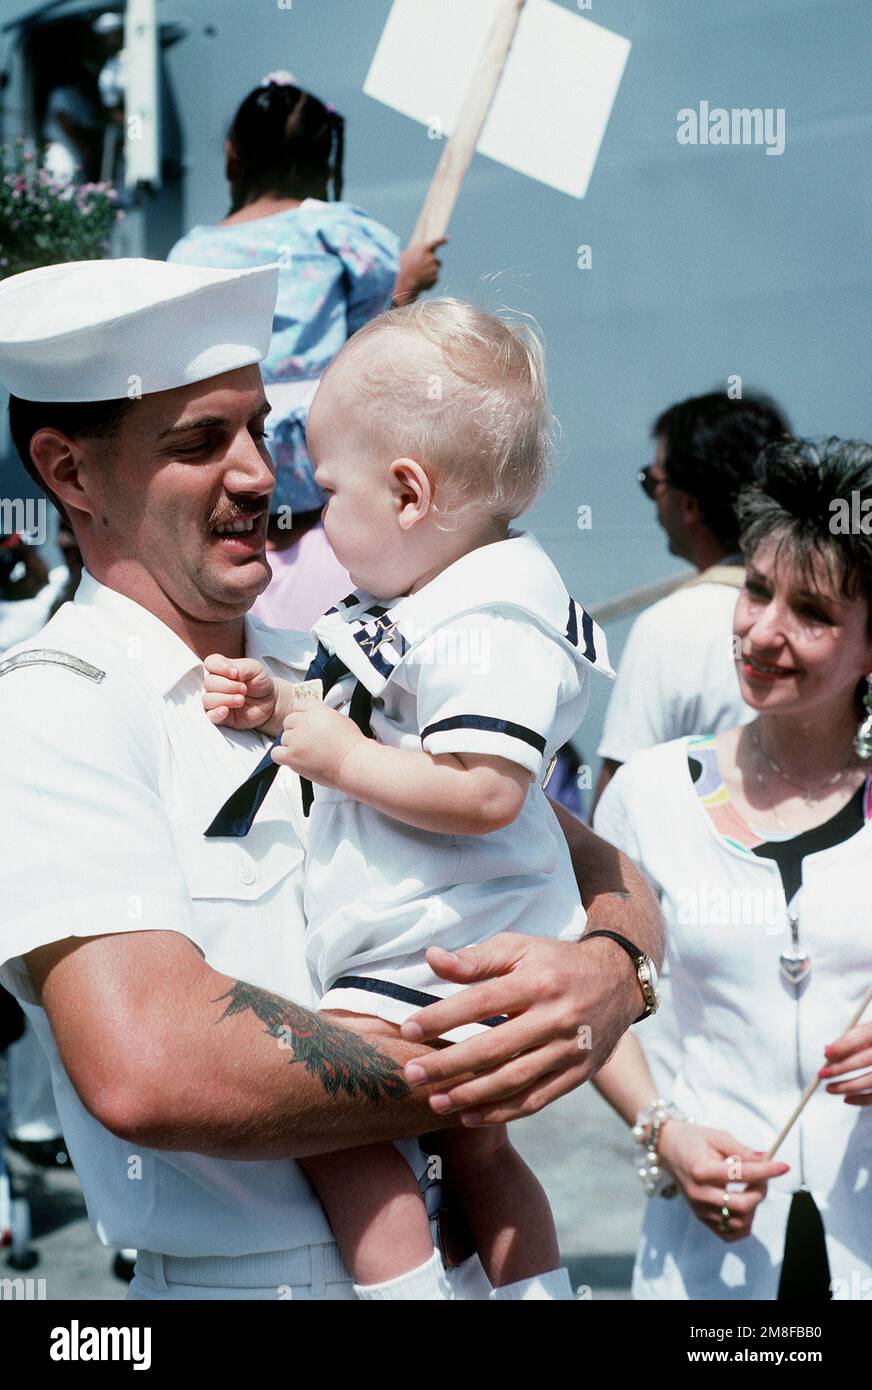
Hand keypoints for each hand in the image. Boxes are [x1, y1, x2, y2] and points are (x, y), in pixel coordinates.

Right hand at [203, 654, 276, 731]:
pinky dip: (216, 713)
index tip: (235, 673)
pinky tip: (225, 710)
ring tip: (241, 700)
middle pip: (209, 682)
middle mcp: (216, 684)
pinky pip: (210, 715)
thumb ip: (242, 667)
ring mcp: (216, 700)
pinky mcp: (219, 715)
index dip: (220, 667)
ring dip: (225, 699)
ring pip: (208, 699)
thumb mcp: (255, 668)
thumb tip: (232, 672)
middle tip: (244, 689)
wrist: (268, 702)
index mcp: (222, 669)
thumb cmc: (259, 683)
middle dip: (228, 686)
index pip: (211, 663)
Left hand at [271, 699, 363, 787]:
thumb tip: (317, 720)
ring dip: (291, 745)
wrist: (353, 762)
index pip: (299, 706)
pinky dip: (282, 756)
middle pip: (288, 722)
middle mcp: (304, 721)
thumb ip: (324, 716)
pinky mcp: (292, 755)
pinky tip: (293, 759)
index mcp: (317, 710)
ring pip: (283, 739)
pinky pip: (276, 753)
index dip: (302, 716)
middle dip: (296, 731)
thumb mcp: (340, 719)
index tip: (305, 725)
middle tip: (307, 741)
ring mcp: (296, 739)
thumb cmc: (352, 745)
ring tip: (306, 754)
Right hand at [393, 238, 447, 304]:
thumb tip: (414, 252)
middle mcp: (432, 258)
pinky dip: (429, 280)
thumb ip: (412, 252)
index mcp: (424, 250)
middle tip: (423, 269)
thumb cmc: (403, 268)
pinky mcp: (436, 278)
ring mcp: (434, 268)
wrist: (407, 283)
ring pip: (436, 269)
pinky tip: (422, 282)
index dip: (442, 240)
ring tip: (420, 276)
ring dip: (430, 272)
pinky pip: (434, 278)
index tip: (447, 239)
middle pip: (437, 260)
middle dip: (432, 264)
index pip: (436, 242)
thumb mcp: (404, 255)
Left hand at [398, 933, 643, 1123]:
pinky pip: (536, 1100)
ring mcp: (568, 1049)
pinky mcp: (577, 1074)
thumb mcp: (520, 948)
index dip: (441, 1018)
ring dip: (470, 1095)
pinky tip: (470, 1115)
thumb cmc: (555, 962)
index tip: (407, 1030)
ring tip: (434, 1101)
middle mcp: (554, 1017)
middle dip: (448, 1064)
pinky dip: (502, 1112)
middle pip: (493, 1048)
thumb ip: (476, 958)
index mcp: (536, 982)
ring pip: (513, 1080)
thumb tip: (431, 958)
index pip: (480, 1002)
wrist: (618, 980)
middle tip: (411, 1074)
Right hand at [657, 1122, 788, 1242]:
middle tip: (762, 1178)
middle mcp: (699, 1193)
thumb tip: (766, 1159)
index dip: (767, 1171)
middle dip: (760, 1191)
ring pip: (737, 1224)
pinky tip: (744, 1208)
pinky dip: (742, 1225)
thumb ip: (742, 1150)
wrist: (666, 1147)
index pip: (742, 1174)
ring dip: (753, 1209)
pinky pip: (727, 1233)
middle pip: (742, 1205)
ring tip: (750, 1191)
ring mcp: (699, 1208)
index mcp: (702, 1171)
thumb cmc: (693, 1139)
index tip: (783, 1166)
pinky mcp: (700, 1217)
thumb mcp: (717, 1137)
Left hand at [820, 1021, 871, 1104]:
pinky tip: (846, 1098)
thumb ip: (850, 1039)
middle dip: (841, 1068)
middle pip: (866, 1059)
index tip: (826, 1054)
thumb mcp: (869, 1032)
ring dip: (848, 1086)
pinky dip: (861, 1099)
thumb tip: (827, 1050)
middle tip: (822, 1074)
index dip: (844, 1045)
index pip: (863, 1035)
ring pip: (871, 1080)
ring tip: (829, 1088)